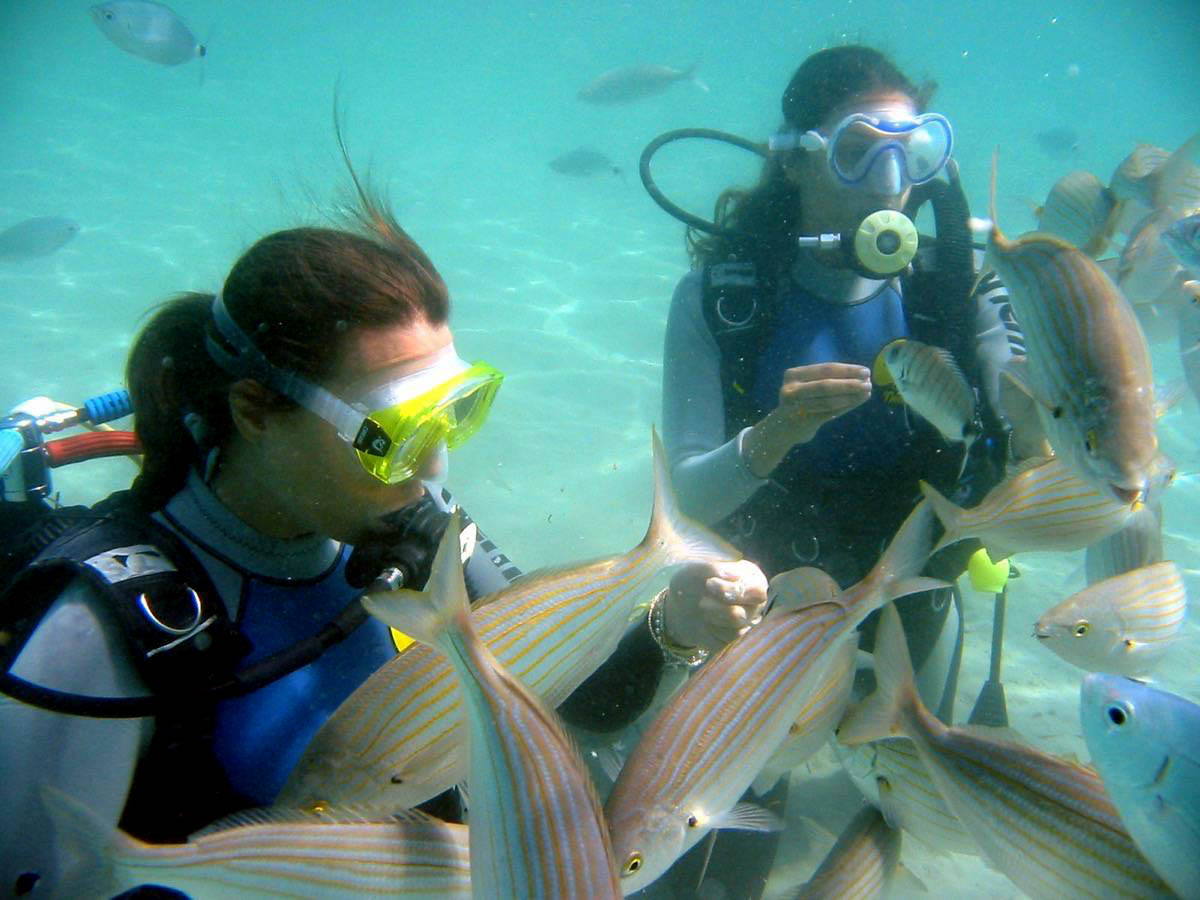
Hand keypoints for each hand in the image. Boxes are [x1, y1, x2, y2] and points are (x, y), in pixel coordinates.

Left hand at [662, 560, 768, 651]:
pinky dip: (710, 632)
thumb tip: (727, 573)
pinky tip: (705, 622)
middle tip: (702, 601)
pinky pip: (725, 643)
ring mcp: (746, 624)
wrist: (680, 600)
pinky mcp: (733, 641)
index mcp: (753, 580)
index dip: (733, 590)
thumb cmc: (695, 578)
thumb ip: (716, 566)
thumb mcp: (699, 566)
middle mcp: (754, 604)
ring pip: (735, 631)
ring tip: (702, 606)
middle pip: (744, 614)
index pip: (757, 590)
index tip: (709, 583)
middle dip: (719, 609)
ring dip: (712, 618)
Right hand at [743, 363, 871, 476]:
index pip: (825, 369)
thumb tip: (860, 376)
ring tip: (866, 392)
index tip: (865, 371)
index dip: (847, 370)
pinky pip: (828, 413)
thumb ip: (827, 380)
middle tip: (868, 383)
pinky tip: (857, 402)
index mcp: (793, 375)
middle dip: (849, 383)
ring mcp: (795, 406)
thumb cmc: (799, 403)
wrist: (781, 429)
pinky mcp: (802, 421)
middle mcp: (791, 389)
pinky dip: (846, 406)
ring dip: (850, 396)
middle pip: (825, 384)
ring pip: (828, 400)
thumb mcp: (807, 386)